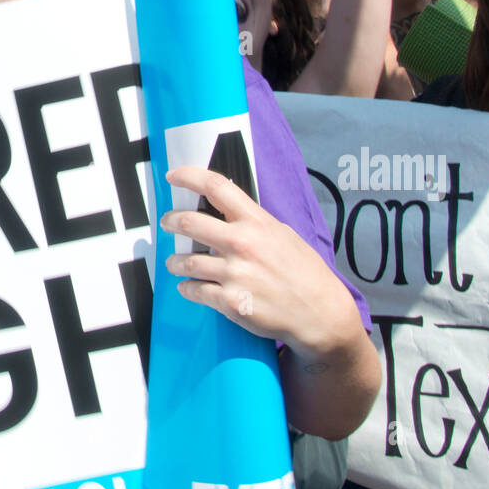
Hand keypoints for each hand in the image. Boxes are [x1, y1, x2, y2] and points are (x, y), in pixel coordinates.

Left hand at [161, 166, 363, 358]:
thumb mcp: (283, 234)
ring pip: (187, 262)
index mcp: (256, 222)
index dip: (189, 176)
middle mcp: (242, 244)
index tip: (173, 176)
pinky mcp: (231, 302)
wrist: (320, 313)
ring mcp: (235, 274)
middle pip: (190, 222)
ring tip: (174, 262)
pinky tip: (187, 287)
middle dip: (172, 221)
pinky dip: (187, 288)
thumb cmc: (304, 272)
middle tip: (168, 223)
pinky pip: (196, 291)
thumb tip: (225, 211)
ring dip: (175, 261)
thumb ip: (253, 222)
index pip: (216, 186)